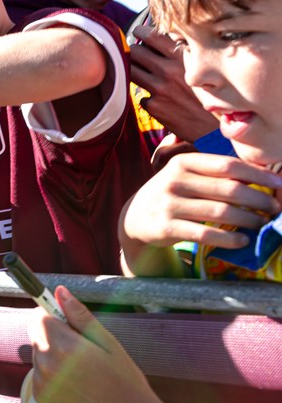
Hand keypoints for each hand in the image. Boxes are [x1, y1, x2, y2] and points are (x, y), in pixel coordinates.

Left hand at [28, 286, 217, 402]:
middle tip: (81, 347)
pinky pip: (39, 375)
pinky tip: (76, 383)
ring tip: (82, 369)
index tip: (64, 319)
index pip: (38, 316)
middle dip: (53, 333)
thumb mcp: (108, 343)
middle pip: (36, 333)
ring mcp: (42, 384)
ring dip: (52, 354)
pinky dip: (51, 374)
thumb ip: (80, 315)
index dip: (52, 314)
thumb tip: (60, 291)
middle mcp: (47, 365)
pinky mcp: (41, 398)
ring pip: (38, 354)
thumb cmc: (126, 383)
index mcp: (63, 346)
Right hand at [120, 147, 281, 263]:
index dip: (257, 174)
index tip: (279, 183)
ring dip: (249, 220)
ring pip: (221, 212)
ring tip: (263, 224)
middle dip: (259, 199)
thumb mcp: (182, 173)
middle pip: (229, 189)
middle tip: (275, 208)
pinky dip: (230, 239)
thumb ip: (211, 169)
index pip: (227, 165)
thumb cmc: (170, 193)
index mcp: (182, 162)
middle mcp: (174, 181)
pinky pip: (206, 234)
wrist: (135, 218)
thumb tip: (256, 172)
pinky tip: (243, 240)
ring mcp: (169, 205)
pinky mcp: (167, 228)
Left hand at [130, 23, 216, 141]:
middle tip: (136, 53)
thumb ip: (184, 54)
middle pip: (135, 51)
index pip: (152, 35)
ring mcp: (160, 89)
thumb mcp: (204, 67)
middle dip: (133, 51)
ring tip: (141, 72)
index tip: (138, 32)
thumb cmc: (214, 94)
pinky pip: (141, 95)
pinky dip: (147, 96)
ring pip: (131, 70)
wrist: (220, 129)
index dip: (141, 32)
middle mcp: (169, 70)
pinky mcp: (155, 106)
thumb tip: (163, 38)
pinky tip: (160, 100)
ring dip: (133, 70)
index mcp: (183, 57)